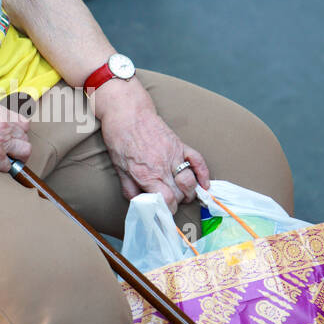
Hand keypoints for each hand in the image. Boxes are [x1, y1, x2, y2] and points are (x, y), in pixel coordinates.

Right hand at [0, 104, 31, 172]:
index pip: (23, 121)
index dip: (19, 132)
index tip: (14, 139)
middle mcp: (2, 123)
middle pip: (26, 136)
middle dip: (20, 146)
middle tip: (12, 153)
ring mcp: (0, 138)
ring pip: (25, 151)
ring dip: (18, 158)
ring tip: (8, 162)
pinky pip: (9, 166)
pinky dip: (2, 169)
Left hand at [93, 80, 209, 212]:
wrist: (127, 112)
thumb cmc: (120, 139)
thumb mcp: (119, 168)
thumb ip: (130, 189)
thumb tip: (140, 204)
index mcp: (147, 174)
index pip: (167, 201)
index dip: (168, 210)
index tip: (164, 211)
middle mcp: (163, 166)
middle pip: (179, 194)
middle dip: (177, 202)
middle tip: (170, 202)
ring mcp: (174, 155)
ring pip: (190, 181)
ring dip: (190, 192)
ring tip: (184, 195)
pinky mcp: (180, 145)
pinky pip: (198, 161)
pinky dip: (204, 174)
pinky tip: (205, 185)